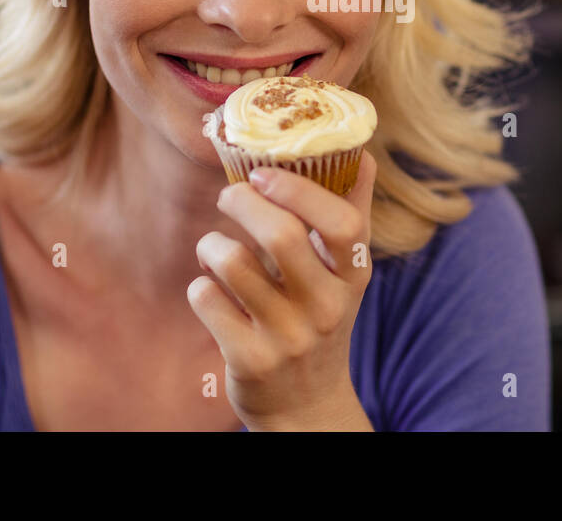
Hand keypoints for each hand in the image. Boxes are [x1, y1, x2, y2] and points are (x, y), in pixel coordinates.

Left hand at [187, 149, 376, 430]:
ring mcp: (288, 336)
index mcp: (353, 278)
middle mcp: (326, 308)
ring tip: (215, 248)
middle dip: (242, 201)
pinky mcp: (249, 359)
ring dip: (212, 244)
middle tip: (230, 194)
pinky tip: (211, 290)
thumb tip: (362, 155)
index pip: (343, 224)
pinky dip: (199, 285)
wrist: (306, 406)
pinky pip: (207, 298)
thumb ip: (351, 213)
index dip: (300, 190)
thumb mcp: (345, 275)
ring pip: (233, 262)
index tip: (264, 173)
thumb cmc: (320, 319)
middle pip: (281, 235)